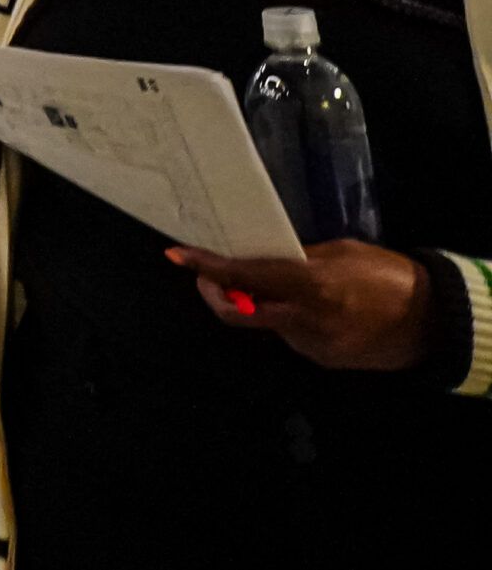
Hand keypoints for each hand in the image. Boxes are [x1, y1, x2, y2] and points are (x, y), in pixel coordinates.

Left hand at [169, 241, 433, 371]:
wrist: (433, 322)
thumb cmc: (388, 275)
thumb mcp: (340, 252)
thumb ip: (296, 257)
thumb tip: (260, 256)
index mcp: (311, 286)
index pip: (244, 276)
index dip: (206, 268)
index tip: (177, 256)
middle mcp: (305, 320)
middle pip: (237, 313)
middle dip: (216, 293)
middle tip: (208, 274)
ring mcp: (312, 345)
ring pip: (265, 323)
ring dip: (260, 304)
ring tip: (281, 285)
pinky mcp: (322, 360)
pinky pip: (290, 335)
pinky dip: (287, 318)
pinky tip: (310, 307)